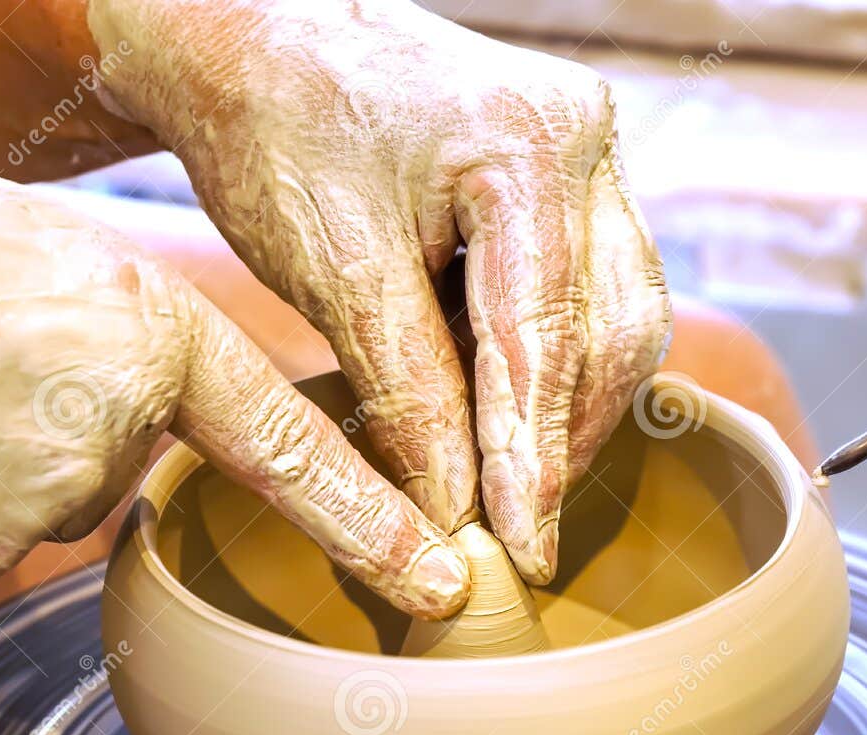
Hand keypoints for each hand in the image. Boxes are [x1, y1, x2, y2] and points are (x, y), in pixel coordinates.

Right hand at [0, 156, 468, 615]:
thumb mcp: (21, 248)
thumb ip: (95, 323)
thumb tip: (108, 390)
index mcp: (145, 332)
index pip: (289, 446)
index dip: (368, 517)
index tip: (441, 577)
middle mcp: (116, 433)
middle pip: (115, 463)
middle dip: (52, 430)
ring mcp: (45, 506)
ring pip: (37, 499)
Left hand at [88, 0, 670, 583]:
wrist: (250, 38)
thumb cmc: (276, 130)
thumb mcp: (334, 272)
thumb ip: (407, 392)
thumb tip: (458, 513)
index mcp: (532, 146)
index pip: (548, 340)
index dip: (537, 460)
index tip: (525, 551)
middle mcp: (585, 141)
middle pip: (615, 332)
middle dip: (567, 441)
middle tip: (519, 530)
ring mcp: (587, 155)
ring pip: (617, 319)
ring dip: (566, 410)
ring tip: (509, 483)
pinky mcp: (566, 179)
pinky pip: (589, 293)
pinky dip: (547, 365)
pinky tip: (498, 411)